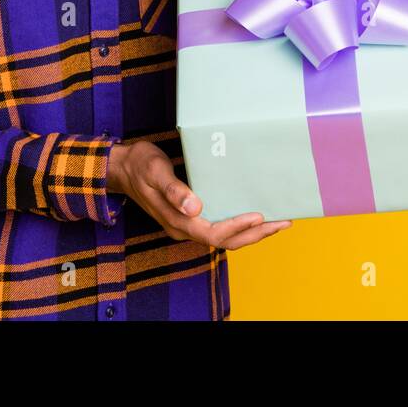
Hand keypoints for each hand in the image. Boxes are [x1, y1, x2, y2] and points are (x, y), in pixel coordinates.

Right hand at [107, 141, 292, 248]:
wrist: (123, 167)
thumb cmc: (140, 165)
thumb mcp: (155, 172)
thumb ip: (174, 190)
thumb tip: (194, 208)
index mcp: (176, 221)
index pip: (213, 233)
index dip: (237, 227)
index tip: (259, 216)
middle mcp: (184, 228)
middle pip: (225, 241)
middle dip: (256, 234)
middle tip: (283, 222)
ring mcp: (187, 224)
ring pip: (225, 236)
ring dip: (253, 232)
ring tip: (279, 221)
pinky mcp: (191, 216)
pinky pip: (220, 226)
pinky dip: (241, 224)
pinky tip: (256, 214)